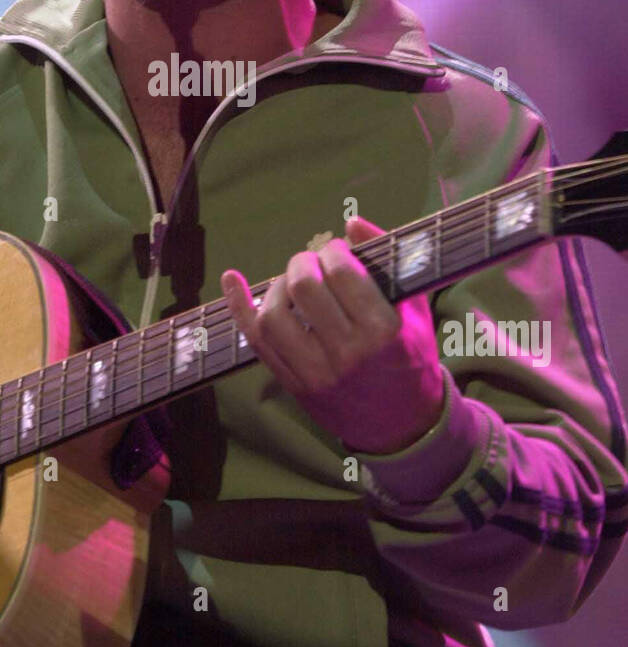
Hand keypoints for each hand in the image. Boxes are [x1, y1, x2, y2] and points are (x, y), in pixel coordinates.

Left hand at [221, 217, 444, 453]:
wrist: (402, 425)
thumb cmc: (411, 357)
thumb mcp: (414, 309)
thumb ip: (388, 260)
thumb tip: (352, 221)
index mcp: (383, 330)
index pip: (342, 272)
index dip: (335, 250)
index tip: (339, 251)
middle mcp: (347, 353)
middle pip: (303, 288)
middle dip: (303, 263)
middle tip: (313, 264)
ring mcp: (316, 372)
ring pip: (273, 316)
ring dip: (277, 286)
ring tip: (293, 282)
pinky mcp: (294, 384)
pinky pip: (256, 342)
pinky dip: (239, 307)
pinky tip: (232, 280)